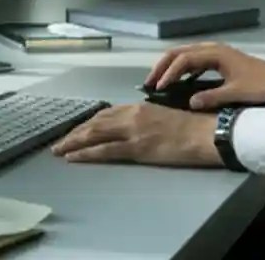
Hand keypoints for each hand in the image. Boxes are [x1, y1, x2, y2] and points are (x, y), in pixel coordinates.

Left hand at [51, 103, 220, 166]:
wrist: (205, 134)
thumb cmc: (192, 127)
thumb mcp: (164, 116)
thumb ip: (146, 119)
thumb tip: (133, 126)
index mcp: (139, 107)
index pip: (106, 113)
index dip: (89, 122)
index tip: (77, 130)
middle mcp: (132, 115)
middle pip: (95, 122)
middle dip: (75, 132)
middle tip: (59, 141)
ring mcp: (133, 131)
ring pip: (95, 134)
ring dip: (74, 142)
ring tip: (59, 149)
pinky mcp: (137, 147)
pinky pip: (105, 150)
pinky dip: (86, 153)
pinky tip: (73, 157)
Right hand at [146, 42, 264, 110]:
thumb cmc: (260, 85)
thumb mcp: (237, 93)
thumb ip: (213, 97)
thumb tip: (190, 103)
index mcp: (215, 54)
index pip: (184, 59)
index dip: (169, 73)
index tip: (159, 87)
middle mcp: (212, 49)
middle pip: (179, 52)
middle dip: (162, 66)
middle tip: (149, 83)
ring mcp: (214, 52)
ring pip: (184, 54)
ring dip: (169, 66)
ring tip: (157, 81)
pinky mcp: (217, 58)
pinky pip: (192, 59)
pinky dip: (180, 68)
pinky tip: (176, 80)